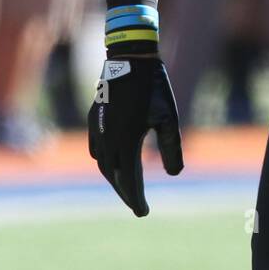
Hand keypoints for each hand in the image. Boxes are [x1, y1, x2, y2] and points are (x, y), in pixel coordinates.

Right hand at [88, 57, 182, 215]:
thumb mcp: (168, 118)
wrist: (129, 57)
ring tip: (128, 189)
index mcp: (125, 140)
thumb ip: (171, 148)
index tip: (143, 213)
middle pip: (113, 176)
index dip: (136, 198)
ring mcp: (97, 127)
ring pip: (102, 163)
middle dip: (125, 193)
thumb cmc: (153, 88)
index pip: (129, 179)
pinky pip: (96, 148)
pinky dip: (105, 162)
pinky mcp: (94, 118)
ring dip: (114, 179)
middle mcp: (107, 137)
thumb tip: (174, 174)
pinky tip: (113, 165)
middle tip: (137, 207)